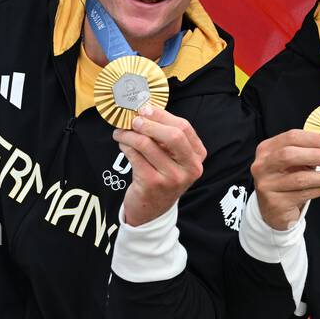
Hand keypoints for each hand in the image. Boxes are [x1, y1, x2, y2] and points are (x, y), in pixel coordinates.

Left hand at [114, 106, 206, 226]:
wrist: (152, 210)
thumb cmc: (161, 176)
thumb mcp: (172, 157)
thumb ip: (165, 136)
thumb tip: (145, 110)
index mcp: (197, 156)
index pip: (184, 127)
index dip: (163, 115)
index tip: (146, 108)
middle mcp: (190, 168)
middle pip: (173, 135)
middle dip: (150, 123)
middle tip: (133, 119)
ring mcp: (172, 178)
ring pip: (148, 144)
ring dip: (130, 134)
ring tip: (121, 132)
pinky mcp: (153, 184)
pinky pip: (135, 156)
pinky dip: (125, 146)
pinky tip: (122, 145)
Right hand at [251, 129, 319, 230]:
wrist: (273, 210)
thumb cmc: (285, 180)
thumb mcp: (290, 163)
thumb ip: (305, 153)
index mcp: (266, 149)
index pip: (290, 137)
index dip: (312, 139)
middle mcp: (262, 166)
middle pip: (289, 155)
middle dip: (314, 155)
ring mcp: (266, 185)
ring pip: (299, 178)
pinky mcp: (275, 203)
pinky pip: (303, 194)